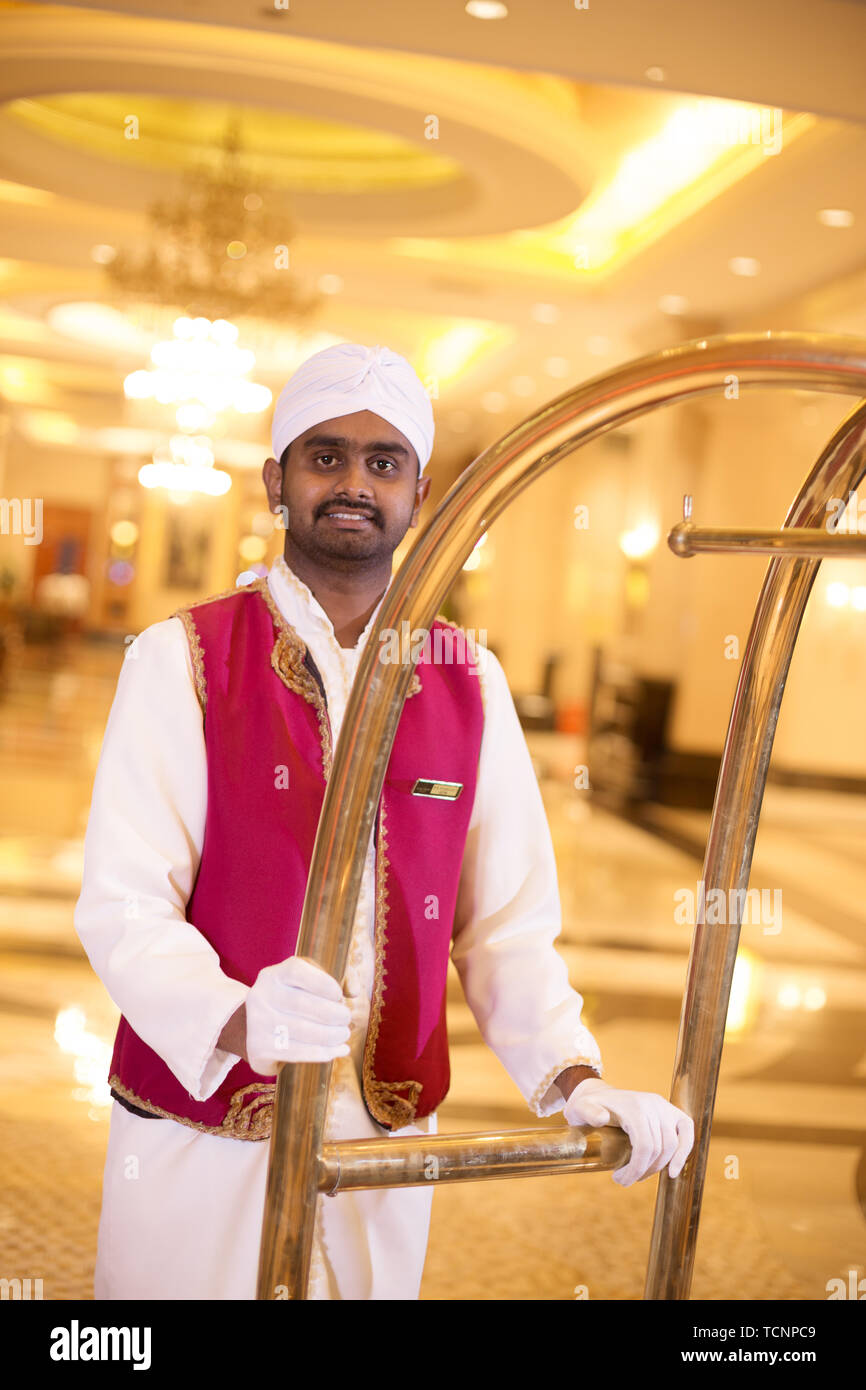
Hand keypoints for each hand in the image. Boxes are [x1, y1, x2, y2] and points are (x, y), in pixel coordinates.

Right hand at [245, 955, 350, 1075]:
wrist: (256, 1030)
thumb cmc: (292, 1001)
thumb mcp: (308, 983)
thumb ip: (335, 980)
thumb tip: (354, 991)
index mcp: (273, 975)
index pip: (296, 972)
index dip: (323, 983)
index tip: (339, 995)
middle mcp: (261, 996)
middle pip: (301, 1003)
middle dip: (333, 1013)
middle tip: (346, 1019)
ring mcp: (258, 1024)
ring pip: (302, 1031)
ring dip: (331, 1035)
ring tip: (344, 1035)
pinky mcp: (260, 1049)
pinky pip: (297, 1053)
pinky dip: (323, 1053)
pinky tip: (339, 1050)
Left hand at [563, 1077, 693, 1186]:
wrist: (598, 1095)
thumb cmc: (588, 1107)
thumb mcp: (581, 1108)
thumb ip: (588, 1113)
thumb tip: (601, 1118)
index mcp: (634, 1107)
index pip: (645, 1146)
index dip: (636, 1169)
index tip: (621, 1180)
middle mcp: (653, 1105)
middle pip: (658, 1148)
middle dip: (644, 1170)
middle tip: (626, 1180)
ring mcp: (664, 1107)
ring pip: (672, 1145)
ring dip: (658, 1166)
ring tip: (639, 1175)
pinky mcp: (671, 1111)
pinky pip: (686, 1131)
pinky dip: (684, 1151)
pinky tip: (674, 1170)